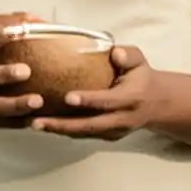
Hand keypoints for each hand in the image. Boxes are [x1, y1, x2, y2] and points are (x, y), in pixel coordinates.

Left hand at [30, 45, 161, 140]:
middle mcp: (122, 119)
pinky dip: (63, 131)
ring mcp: (114, 131)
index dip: (88, 100)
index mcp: (130, 98)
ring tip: (33, 124)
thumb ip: (128, 55)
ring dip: (58, 130)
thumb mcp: (140, 61)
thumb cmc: (141, 77)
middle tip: (37, 121)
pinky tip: (43, 124)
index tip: (67, 97)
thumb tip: (115, 53)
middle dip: (63, 125)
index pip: (108, 101)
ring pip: (83, 133)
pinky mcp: (107, 137)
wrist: (157, 104)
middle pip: (90, 126)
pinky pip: (83, 135)